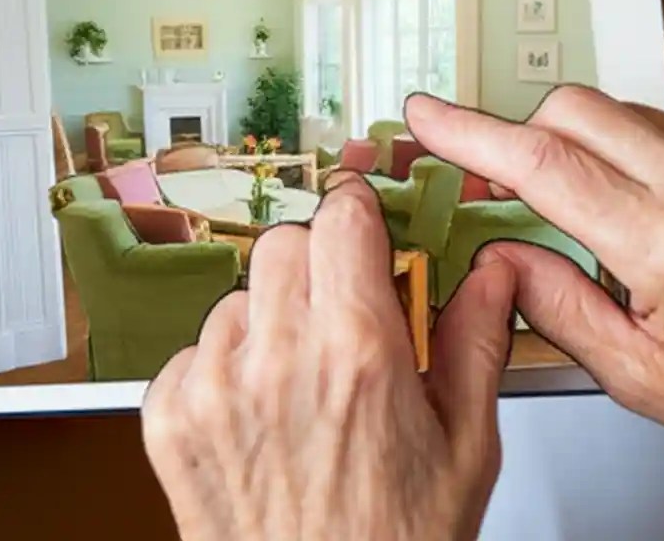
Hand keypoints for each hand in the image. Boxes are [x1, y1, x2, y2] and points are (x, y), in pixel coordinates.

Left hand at [141, 174, 514, 540]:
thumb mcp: (467, 447)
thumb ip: (476, 342)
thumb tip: (493, 276)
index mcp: (359, 355)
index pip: (343, 221)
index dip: (359, 216)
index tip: (364, 226)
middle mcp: (278, 361)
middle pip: (285, 245)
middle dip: (318, 265)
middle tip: (342, 313)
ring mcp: (214, 388)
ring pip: (238, 297)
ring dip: (269, 320)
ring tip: (301, 381)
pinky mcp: (169, 419)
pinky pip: (192, 350)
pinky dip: (222, 368)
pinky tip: (259, 412)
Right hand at [405, 87, 663, 512]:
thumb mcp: (642, 379)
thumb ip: (558, 306)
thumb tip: (501, 257)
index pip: (545, 162)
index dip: (473, 132)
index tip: (432, 117)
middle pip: (579, 110)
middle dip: (524, 131)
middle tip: (502, 175)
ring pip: (627, 113)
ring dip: (583, 144)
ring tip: (583, 208)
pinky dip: (639, 154)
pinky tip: (646, 206)